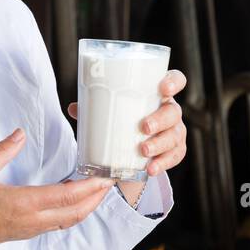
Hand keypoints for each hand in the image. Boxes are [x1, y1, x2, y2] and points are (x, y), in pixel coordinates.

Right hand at [0, 127, 116, 249]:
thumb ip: (1, 151)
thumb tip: (20, 133)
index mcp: (24, 203)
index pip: (66, 196)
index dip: (89, 188)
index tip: (105, 178)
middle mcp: (33, 219)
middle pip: (76, 212)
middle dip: (97, 198)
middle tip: (111, 182)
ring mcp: (33, 228)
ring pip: (70, 220)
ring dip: (88, 206)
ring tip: (99, 191)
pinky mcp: (30, 232)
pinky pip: (60, 223)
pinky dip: (74, 212)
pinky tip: (76, 201)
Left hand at [67, 68, 188, 178]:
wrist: (131, 146)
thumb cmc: (122, 118)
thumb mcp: (110, 110)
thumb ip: (94, 108)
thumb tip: (74, 108)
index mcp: (156, 93)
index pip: (176, 80)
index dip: (173, 82)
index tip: (163, 89)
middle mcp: (169, 110)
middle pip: (173, 112)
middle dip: (161, 120)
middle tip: (144, 128)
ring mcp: (175, 130)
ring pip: (175, 136)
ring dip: (160, 144)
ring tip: (144, 151)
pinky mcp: (175, 150)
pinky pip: (174, 156)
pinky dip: (163, 163)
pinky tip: (151, 169)